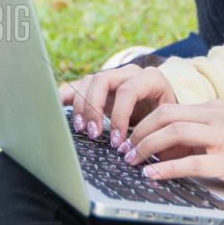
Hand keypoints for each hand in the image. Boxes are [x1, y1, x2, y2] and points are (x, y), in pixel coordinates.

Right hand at [59, 64, 177, 149]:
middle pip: (102, 81)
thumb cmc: (166, 119)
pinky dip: (67, 95)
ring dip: (81, 106)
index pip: (128, 91)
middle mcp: (129, 72)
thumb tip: (139, 152)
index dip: (120, 116)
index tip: (117, 142)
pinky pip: (79, 85)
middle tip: (94, 134)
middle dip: (94, 109)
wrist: (166, 107)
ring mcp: (113, 76)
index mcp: (151, 79)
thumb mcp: (166, 123)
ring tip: (81, 128)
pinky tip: (57, 106)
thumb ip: (154, 131)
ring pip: (89, 82)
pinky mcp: (99, 85)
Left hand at [124, 100, 223, 184]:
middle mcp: (219, 118)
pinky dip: (167, 168)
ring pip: (177, 133)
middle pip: (169, 117)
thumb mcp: (211, 134)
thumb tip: (147, 144)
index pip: (169, 109)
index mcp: (213, 108)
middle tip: (126, 150)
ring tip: (134, 160)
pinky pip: (191, 163)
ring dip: (149, 147)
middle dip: (142, 133)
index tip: (129, 138)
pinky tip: (152, 174)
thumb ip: (185, 133)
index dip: (144, 123)